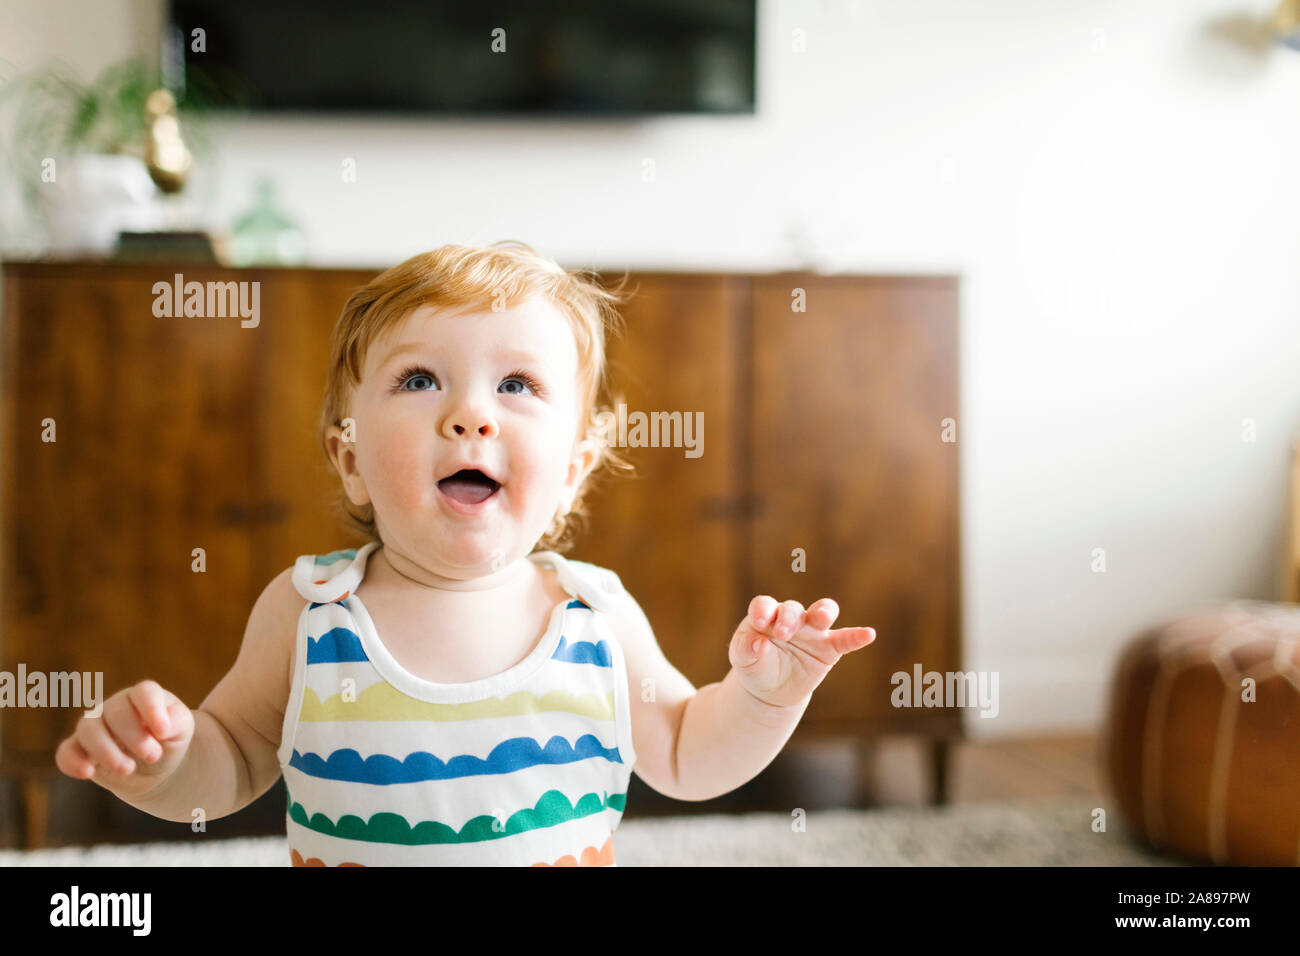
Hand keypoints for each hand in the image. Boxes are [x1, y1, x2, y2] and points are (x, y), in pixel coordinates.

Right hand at [54, 680, 193, 795]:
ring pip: (88, 730)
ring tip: (128, 769)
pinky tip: (87, 772)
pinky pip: (66, 752)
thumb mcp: (182, 730)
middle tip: (152, 756)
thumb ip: (176, 722)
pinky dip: (72, 761)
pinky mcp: (80, 750)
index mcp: (144, 696)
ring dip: (106, 752)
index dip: (152, 710)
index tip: (162, 733)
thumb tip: (161, 727)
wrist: (157, 769)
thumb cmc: (171, 741)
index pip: (144, 692)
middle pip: (116, 712)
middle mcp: (115, 706)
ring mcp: (94, 726)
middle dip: (134, 737)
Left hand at [729, 596, 875, 709]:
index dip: (763, 610)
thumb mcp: (743, 659)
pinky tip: (869, 634)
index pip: (765, 605)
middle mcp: (790, 618)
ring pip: (822, 612)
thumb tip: (759, 642)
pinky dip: (857, 636)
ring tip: (823, 617)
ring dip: (823, 611)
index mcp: (766, 616)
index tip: (760, 623)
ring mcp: (812, 631)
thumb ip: (746, 648)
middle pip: (792, 608)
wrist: (771, 690)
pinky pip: (845, 639)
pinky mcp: (829, 648)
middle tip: (783, 635)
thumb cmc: (755, 666)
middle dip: (788, 618)